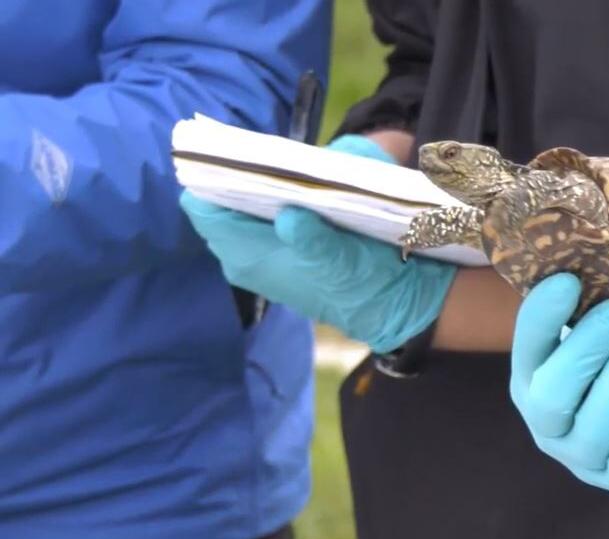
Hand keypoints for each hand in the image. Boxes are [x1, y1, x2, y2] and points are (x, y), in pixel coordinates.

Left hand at [180, 135, 456, 352]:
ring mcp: (259, 248)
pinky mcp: (280, 243)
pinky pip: (262, 205)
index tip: (238, 150)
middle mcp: (242, 252)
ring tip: (287, 161)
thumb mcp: (346, 264)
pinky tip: (300, 179)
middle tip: (272, 151)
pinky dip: (276, 189)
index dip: (214, 172)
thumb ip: (314, 242)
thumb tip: (289, 217)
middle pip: (221, 195)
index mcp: (246, 255)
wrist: (392, 304)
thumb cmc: (367, 283)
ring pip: (241, 198)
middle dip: (241, 170)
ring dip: (262, 178)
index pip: (201, 203)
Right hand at [509, 274, 608, 497]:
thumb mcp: (604, 335)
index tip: (568, 280)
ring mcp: (584, 457)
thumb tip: (597, 252)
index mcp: (532, 380)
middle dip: (584, 350)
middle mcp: (549, 423)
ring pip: (592, 428)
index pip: (525, 349)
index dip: (541, 317)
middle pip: (551, 395)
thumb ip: (590, 306)